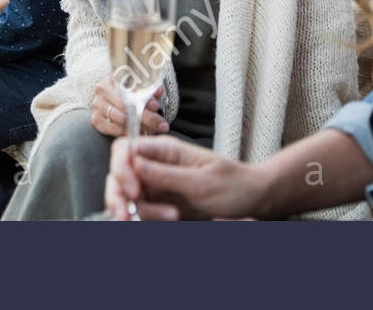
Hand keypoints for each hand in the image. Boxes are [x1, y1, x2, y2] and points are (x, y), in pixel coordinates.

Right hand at [91, 75, 166, 137]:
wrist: (111, 95)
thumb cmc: (127, 90)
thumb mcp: (139, 86)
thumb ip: (149, 88)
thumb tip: (159, 92)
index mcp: (112, 77)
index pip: (130, 89)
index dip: (144, 99)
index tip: (157, 106)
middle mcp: (102, 90)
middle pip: (126, 107)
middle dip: (147, 118)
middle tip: (161, 125)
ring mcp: (97, 106)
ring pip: (121, 120)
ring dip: (139, 128)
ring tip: (153, 131)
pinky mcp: (96, 120)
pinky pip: (113, 130)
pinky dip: (128, 134)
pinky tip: (140, 135)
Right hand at [104, 135, 263, 220]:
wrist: (253, 200)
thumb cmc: (234, 185)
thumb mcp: (202, 181)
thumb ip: (167, 174)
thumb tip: (134, 163)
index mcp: (165, 150)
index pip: (125, 149)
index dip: (121, 169)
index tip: (133, 192)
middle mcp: (155, 165)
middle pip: (119, 174)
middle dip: (118, 195)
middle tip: (127, 216)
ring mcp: (157, 185)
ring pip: (127, 197)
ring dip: (140, 211)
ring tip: (172, 219)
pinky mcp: (161, 203)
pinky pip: (142, 211)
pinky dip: (147, 219)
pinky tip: (167, 222)